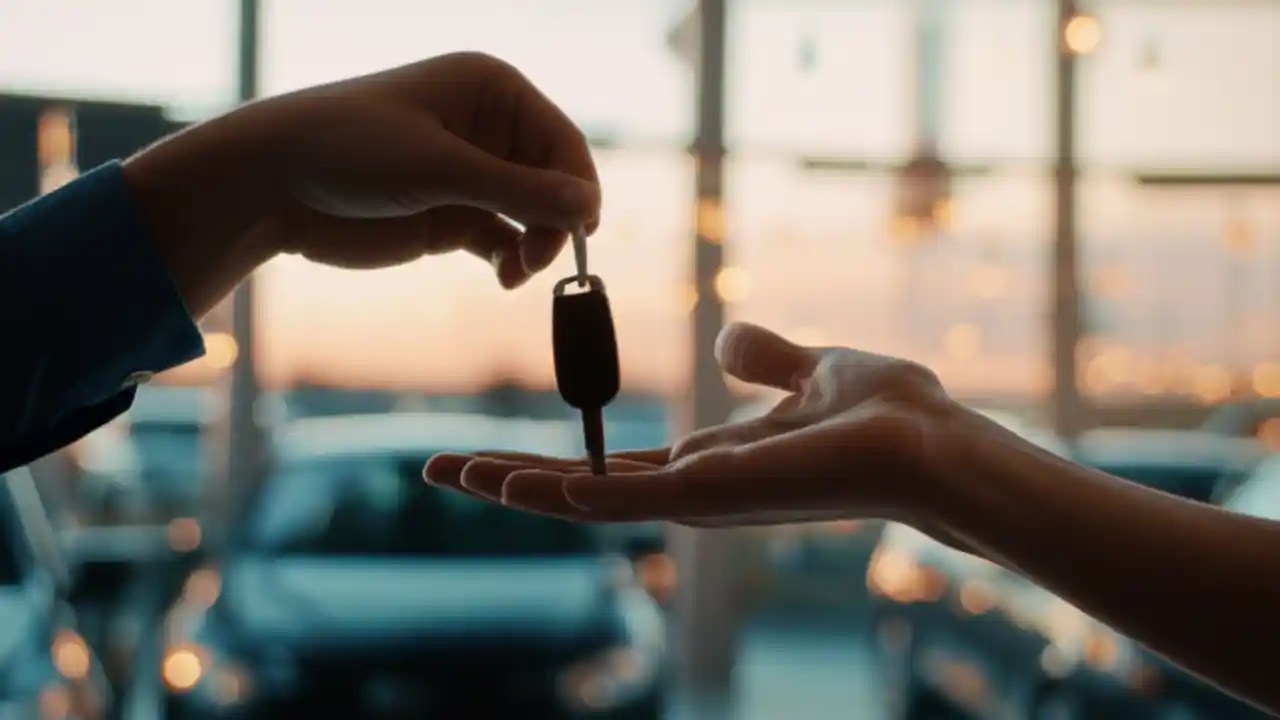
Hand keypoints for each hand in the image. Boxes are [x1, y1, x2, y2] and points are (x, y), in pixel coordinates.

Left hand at [124, 52, 599, 316]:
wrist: (273, 185)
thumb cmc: (351, 151)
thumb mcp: (440, 167)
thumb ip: (519, 189)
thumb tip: (590, 206)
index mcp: (491, 89)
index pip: (561, 139)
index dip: (578, 186)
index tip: (582, 230)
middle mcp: (488, 127)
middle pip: (554, 181)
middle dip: (554, 222)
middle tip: (539, 259)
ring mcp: (471, 174)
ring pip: (533, 216)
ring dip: (536, 246)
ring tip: (518, 272)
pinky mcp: (452, 216)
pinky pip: (504, 239)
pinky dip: (511, 260)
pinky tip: (504, 277)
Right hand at [424, 322, 960, 526]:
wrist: (932, 445)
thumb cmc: (887, 414)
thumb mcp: (810, 369)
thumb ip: (763, 358)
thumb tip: (724, 338)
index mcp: (711, 462)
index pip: (611, 465)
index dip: (553, 461)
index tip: (500, 456)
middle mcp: (694, 489)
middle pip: (579, 486)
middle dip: (510, 479)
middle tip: (440, 469)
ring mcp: (698, 499)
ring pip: (582, 498)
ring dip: (514, 488)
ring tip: (450, 474)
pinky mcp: (709, 497)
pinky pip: (619, 499)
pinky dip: (564, 493)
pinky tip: (512, 486)